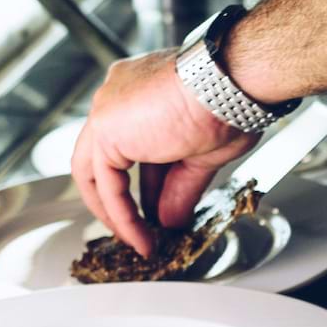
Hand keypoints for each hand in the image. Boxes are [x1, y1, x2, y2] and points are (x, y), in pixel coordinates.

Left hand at [71, 50, 256, 256]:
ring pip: (97, 172)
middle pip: (107, 157)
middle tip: (140, 229)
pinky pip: (106, 185)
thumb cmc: (229, 100)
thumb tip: (171, 219)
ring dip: (117, 212)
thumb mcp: (203, 153)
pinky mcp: (105, 130)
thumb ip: (179, 187)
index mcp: (142, 89)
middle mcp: (118, 95)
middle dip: (122, 199)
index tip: (158, 209)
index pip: (134, 144)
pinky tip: (141, 236)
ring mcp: (107, 110)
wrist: (228, 85)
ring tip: (140, 241)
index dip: (148, 182)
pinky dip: (122, 215)